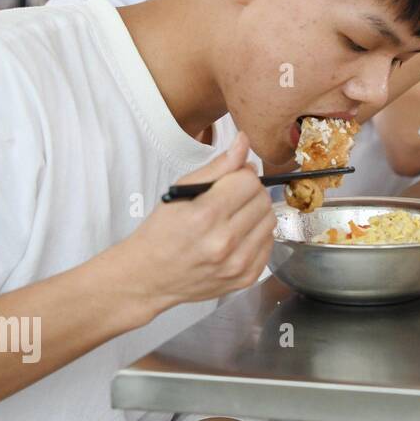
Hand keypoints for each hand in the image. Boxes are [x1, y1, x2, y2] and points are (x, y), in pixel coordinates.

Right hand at [112, 132, 274, 318]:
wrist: (149, 277)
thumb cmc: (162, 231)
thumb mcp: (181, 191)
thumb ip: (218, 166)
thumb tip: (244, 141)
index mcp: (205, 215)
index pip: (249, 180)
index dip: (241, 175)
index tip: (231, 180)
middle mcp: (224, 242)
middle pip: (263, 199)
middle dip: (250, 192)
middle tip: (231, 198)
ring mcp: (237, 264)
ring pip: (270, 221)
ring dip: (256, 213)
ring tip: (234, 217)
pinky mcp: (246, 278)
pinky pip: (270, 244)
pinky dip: (257, 235)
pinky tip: (238, 236)